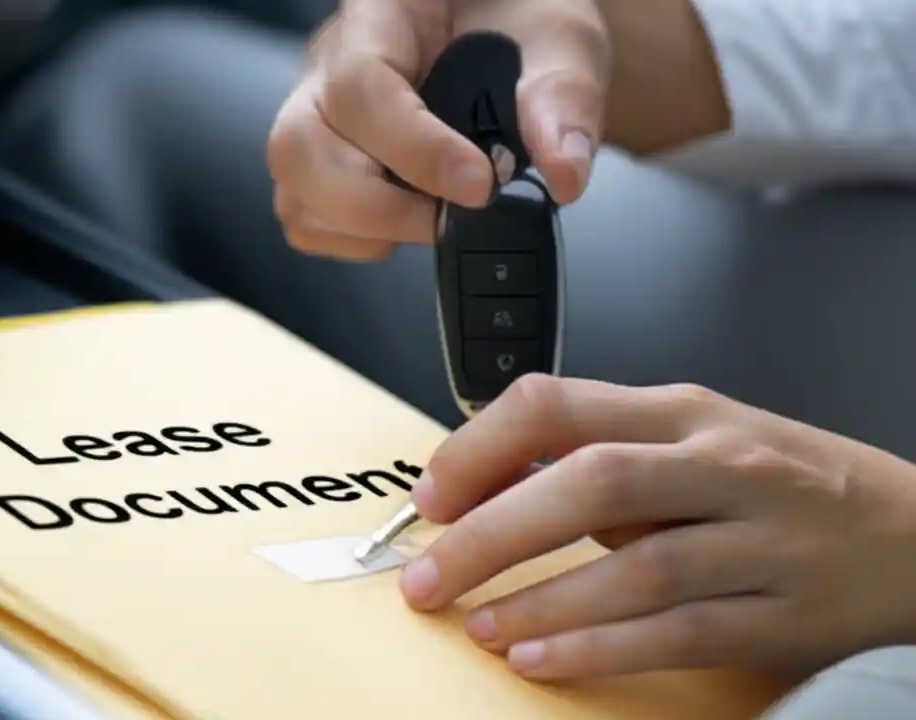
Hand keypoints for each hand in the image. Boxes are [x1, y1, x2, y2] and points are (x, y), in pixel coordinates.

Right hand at [266, 0, 608, 260]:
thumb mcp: (559, 40)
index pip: (360, 86)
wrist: (507, 37)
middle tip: (449, 217)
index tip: (477, 185)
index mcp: (379, 16)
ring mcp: (315, 119)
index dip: (415, 149)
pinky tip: (406, 220)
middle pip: (297, 148)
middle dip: (375, 205)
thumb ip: (562, 98)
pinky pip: (305, 220)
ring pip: (294, 192)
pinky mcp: (319, 166)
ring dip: (363, 228)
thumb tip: (563, 173)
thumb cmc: (519, 25)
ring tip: (433, 219)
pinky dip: (354, 240)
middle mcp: (328, 67)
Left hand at [400, 374, 915, 680]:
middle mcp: (721, 467)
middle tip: (429, 576)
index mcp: (684, 413)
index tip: (432, 495)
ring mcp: (758, 542)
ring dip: (540, 600)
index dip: (480, 449)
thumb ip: (606, 455)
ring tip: (477, 624)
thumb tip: (492, 487)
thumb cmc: (789, 485)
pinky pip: (678, 633)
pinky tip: (543, 658)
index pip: (558, 406)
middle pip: (589, 484)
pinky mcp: (782, 616)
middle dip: (491, 533)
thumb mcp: (700, 442)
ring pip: (635, 568)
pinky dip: (600, 649)